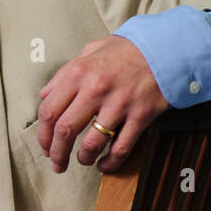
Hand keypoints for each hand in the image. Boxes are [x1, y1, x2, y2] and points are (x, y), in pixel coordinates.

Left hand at [36, 35, 170, 173]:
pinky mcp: (141, 115)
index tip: (44, 146)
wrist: (166, 46)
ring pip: (92, 143)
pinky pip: (122, 147)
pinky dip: (110, 161)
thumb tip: (45, 95)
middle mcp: (96, 89)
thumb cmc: (127, 49)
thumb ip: (64, 73)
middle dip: (57, 153)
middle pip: (65, 130)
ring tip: (82, 160)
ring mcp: (119, 104)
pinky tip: (104, 165)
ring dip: (83, 158)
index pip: (49, 111)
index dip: (43, 135)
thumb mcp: (89, 51)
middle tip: (57, 164)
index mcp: (79, 74)